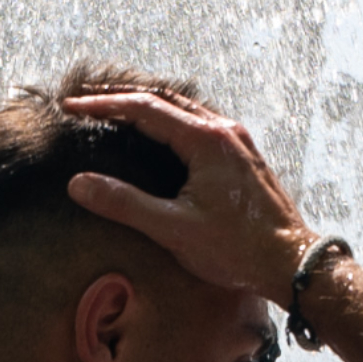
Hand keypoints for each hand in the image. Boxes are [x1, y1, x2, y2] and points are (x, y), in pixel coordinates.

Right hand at [62, 93, 315, 307]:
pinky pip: (200, 126)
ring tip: (115, 113)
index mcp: (205, 140)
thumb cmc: (238, 249)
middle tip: (86, 103)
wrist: (291, 262)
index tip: (71, 108)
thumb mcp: (173, 229)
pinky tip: (159, 137)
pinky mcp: (243, 158)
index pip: (143, 109)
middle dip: (121, 99)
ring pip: (184, 111)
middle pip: (164, 101)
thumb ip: (124, 204)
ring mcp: (237, 143)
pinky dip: (170, 123)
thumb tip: (79, 184)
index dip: (103, 106)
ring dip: (147, 108)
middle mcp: (224, 132)